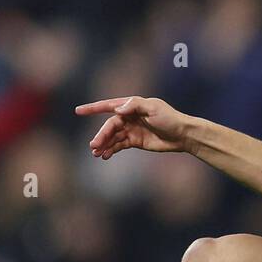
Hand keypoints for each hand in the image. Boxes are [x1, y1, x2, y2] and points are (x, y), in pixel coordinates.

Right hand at [75, 96, 189, 157]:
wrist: (182, 135)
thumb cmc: (170, 118)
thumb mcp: (154, 108)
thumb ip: (135, 106)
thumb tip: (118, 109)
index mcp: (131, 105)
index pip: (108, 106)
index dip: (93, 108)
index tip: (78, 110)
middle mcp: (129, 116)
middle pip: (110, 126)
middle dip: (101, 136)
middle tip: (93, 146)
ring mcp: (131, 129)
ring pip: (113, 137)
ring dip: (104, 144)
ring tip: (96, 153)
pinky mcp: (135, 141)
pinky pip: (119, 145)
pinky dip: (111, 150)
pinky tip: (105, 156)